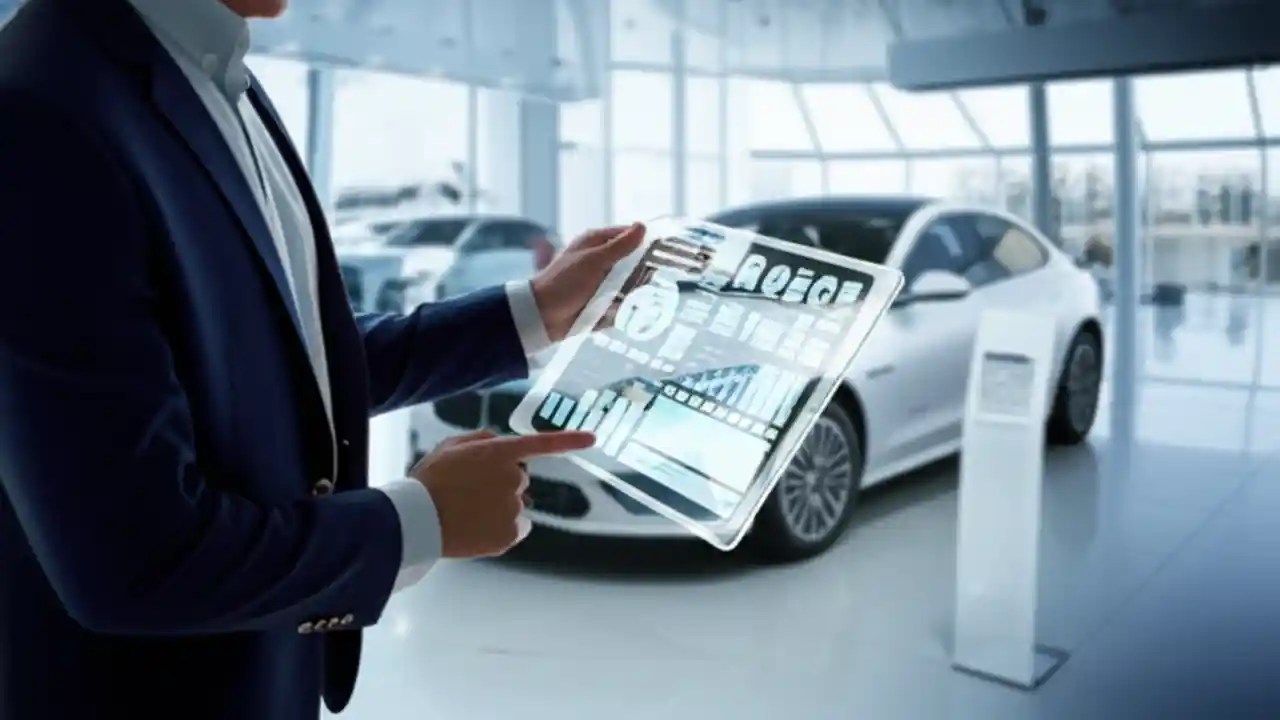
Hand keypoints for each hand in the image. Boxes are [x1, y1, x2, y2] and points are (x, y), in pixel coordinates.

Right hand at [410, 429, 594, 557]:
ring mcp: (514, 507)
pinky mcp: (510, 533)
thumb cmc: (430, 481)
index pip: (541, 443)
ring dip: (498, 508)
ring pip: (515, 505)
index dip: (569, 440)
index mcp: (499, 453)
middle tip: (468, 492)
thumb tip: (498, 442)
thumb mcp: (450, 447)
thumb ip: (481, 440)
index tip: (594, 439)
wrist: (416, 520)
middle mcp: (513, 478)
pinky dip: (501, 530)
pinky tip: (476, 528)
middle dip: (500, 483)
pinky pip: (516, 528)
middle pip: (518, 479)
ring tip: (467, 513)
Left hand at [530, 223, 645, 341]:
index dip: (647, 244)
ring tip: (620, 302)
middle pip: (635, 264)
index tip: (664, 255)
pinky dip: (620, 311)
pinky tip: (616, 314)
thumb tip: (642, 227)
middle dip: (639, 277)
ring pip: (631, 287)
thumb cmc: (564, 283)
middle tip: (634, 286)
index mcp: (597, 243)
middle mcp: (601, 260)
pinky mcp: (601, 303)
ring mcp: (602, 282)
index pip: (630, 237)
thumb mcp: (594, 261)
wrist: (541, 317)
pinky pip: (621, 305)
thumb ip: (620, 246)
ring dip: (630, 296)